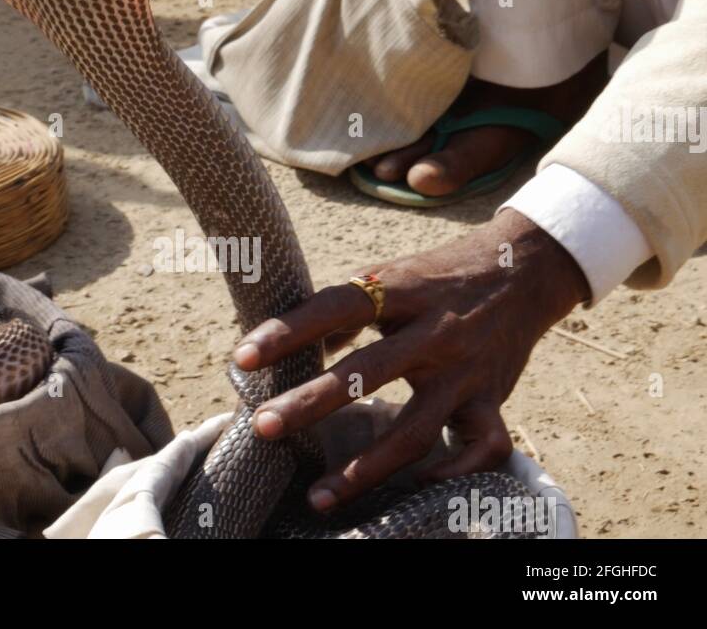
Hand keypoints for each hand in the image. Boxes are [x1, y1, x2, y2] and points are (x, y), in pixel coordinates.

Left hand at [233, 209, 589, 511]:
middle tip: (263, 427)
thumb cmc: (440, 275)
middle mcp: (435, 331)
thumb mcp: (393, 276)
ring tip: (318, 496)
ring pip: (416, 430)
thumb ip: (345, 308)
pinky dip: (452, 474)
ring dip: (365, 469)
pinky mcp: (492, 398)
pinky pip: (483, 448)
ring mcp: (466, 371)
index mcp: (402, 290)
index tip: (242, 358)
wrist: (523, 269)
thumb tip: (285, 341)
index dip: (288, 331)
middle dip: (311, 404)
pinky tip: (415, 486)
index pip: (336, 306)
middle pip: (368, 373)